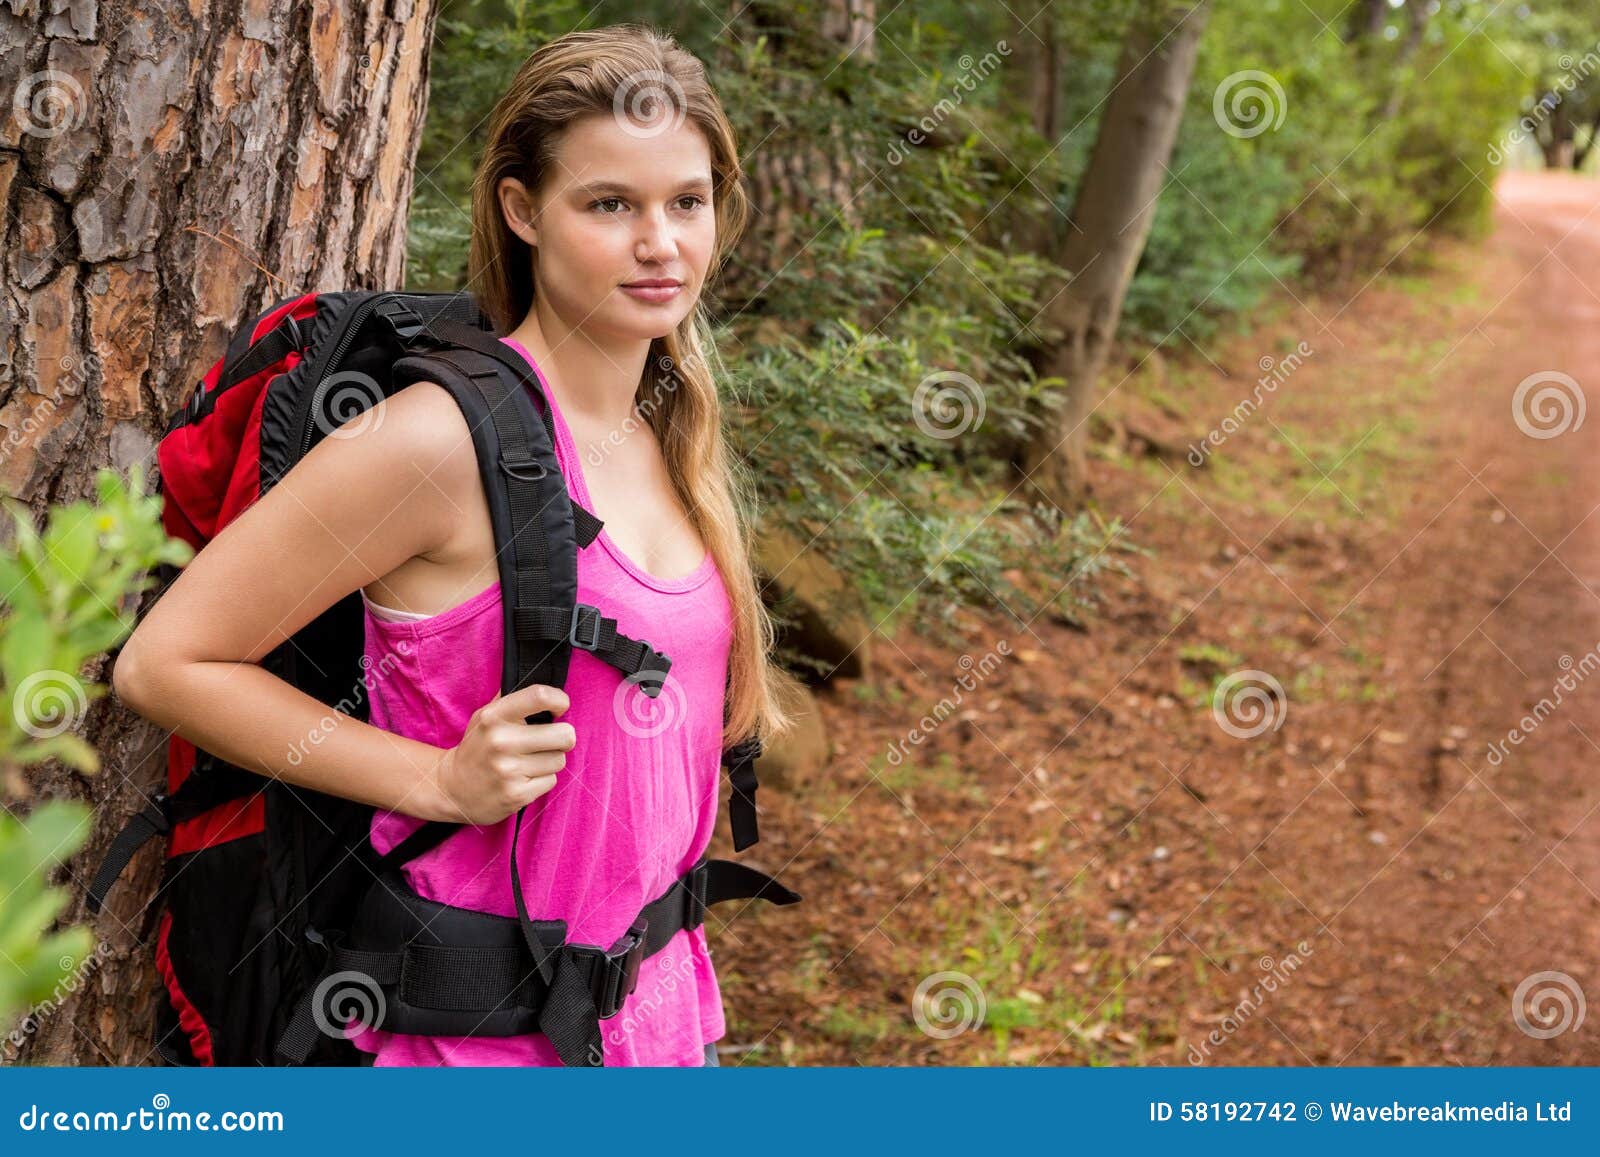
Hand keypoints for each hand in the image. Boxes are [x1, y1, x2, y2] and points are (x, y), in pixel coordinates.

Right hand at [424, 683, 574, 824]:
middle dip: (562, 737)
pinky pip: (551, 781)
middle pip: (564, 734)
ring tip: (528, 762)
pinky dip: (542, 780)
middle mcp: (501, 741)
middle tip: (548, 740)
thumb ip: (511, 699)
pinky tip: (523, 778)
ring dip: (550, 761)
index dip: (559, 700)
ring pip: (559, 760)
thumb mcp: (485, 716)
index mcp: (494, 716)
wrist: (452, 789)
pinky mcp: (517, 794)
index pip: (540, 696)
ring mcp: (509, 770)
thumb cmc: (478, 747)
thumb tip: (542, 683)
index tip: (559, 708)